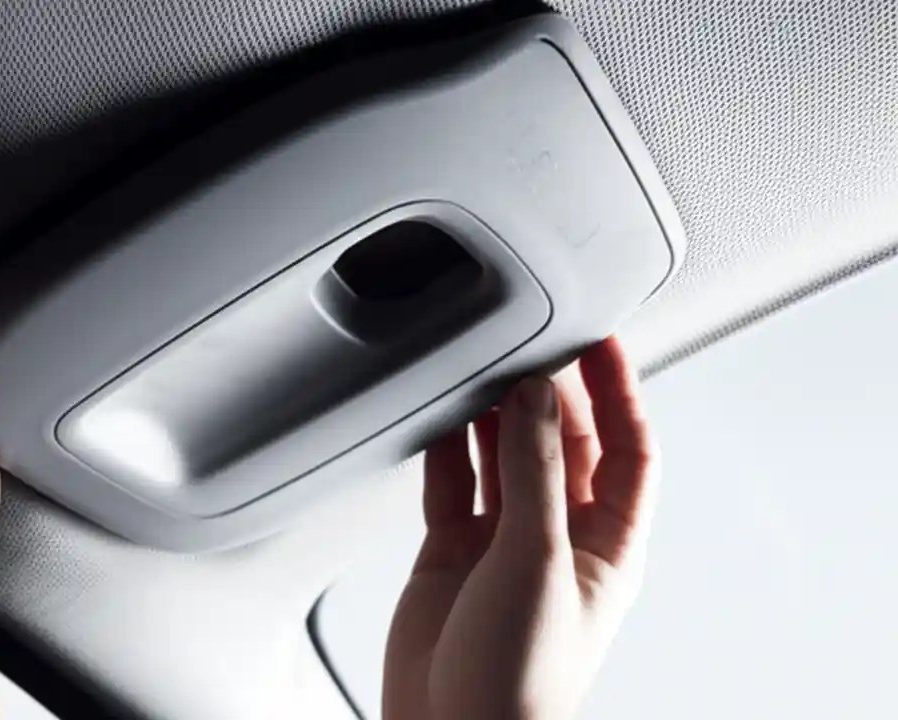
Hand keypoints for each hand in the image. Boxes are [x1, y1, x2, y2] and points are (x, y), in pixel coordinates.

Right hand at [383, 337, 658, 719]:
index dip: (620, 390)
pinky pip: (451, 483)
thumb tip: (538, 394)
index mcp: (608, 544)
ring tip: (483, 367)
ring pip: (504, 457)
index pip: (629, 448)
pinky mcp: (452, 552)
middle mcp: (558, 537)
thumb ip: (538, 470)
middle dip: (550, 394)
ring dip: (495, 416)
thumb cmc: (521, 679)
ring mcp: (502, 543)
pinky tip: (441, 415)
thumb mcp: (539, 559)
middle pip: (564, 443)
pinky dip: (446, 448)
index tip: (600, 339)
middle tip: (529, 344)